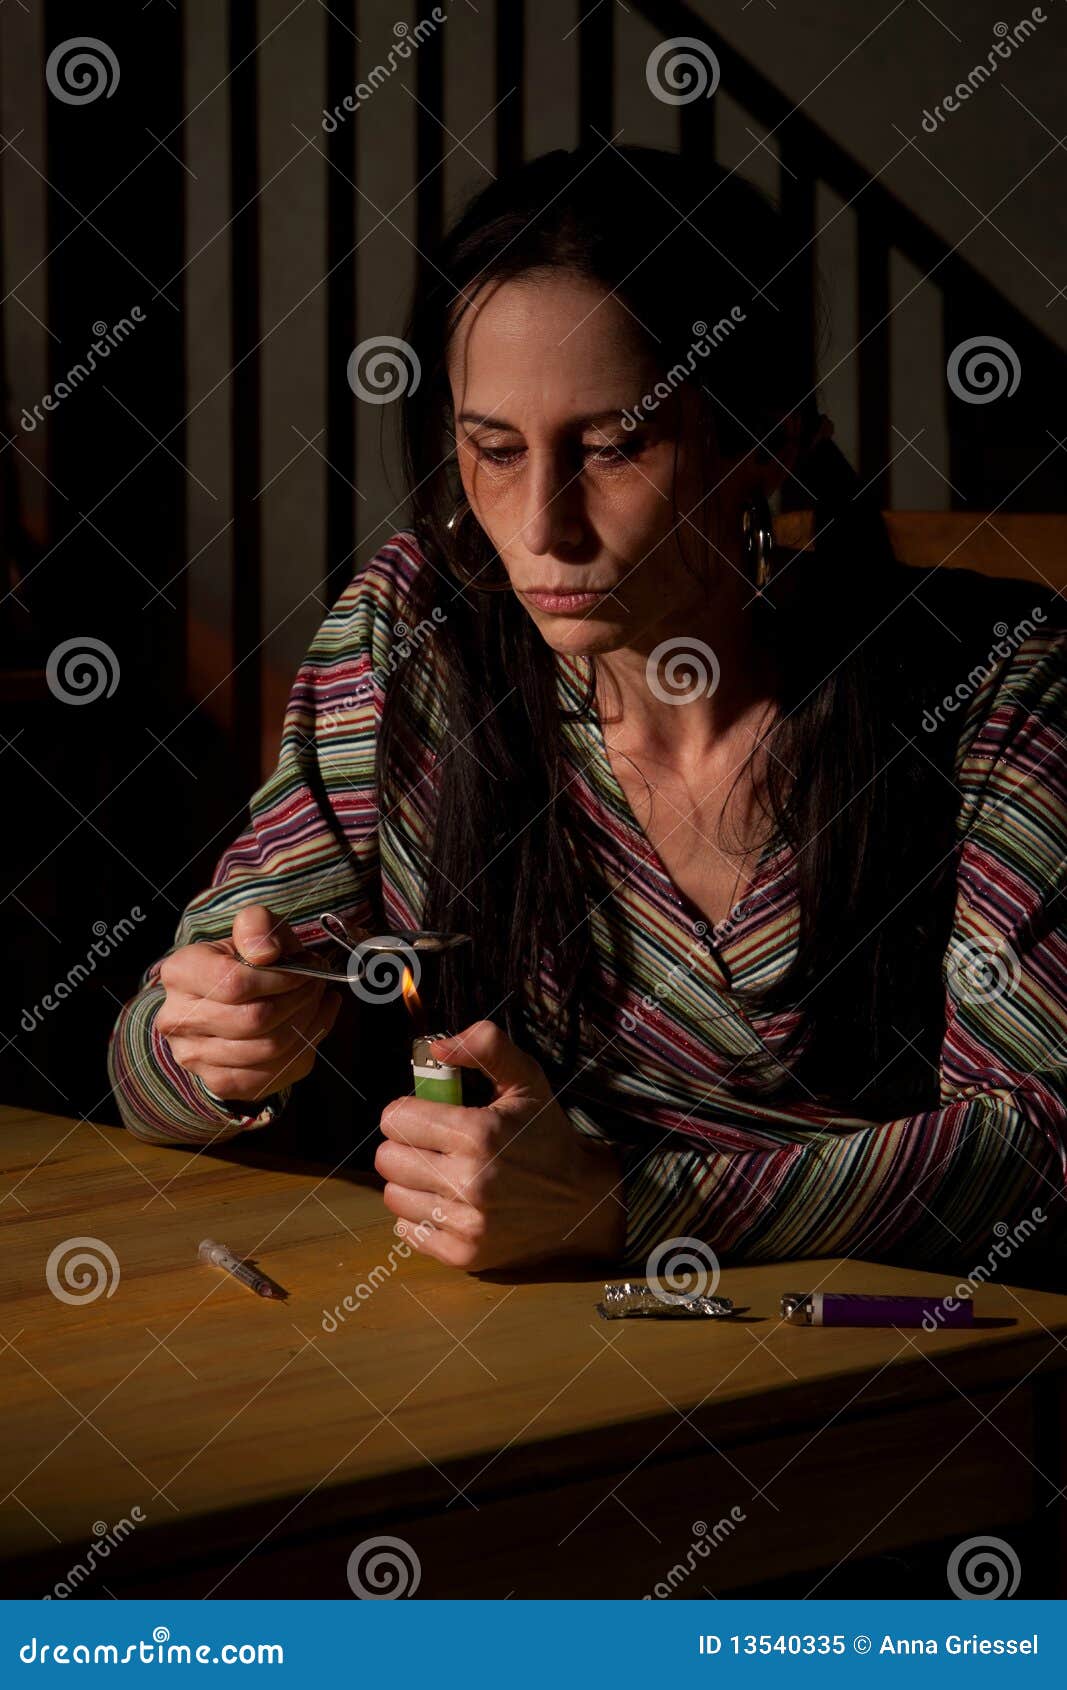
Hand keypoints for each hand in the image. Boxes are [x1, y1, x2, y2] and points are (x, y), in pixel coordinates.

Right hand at [157, 904, 341, 1103]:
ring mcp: (194, 1056)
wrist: (231, 994)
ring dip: (305, 1024)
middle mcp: (177, 1018)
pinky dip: (302, 1049)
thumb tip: (266, 953)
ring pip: (267, 1050)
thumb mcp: (252, 928)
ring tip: (314, 1002)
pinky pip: (272, 1075)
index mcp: (181, 973)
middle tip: (316, 985)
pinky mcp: (218, 1081)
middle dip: (299, 1001)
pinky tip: (310, 1026)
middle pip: (255, 1020)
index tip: (306, 969)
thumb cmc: (246, 959)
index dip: (282, 978)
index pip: (236, 983)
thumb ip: (257, 925)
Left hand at [375, 1019, 624, 1269]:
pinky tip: (446, 1203)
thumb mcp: (526, 1079)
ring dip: (409, 1182)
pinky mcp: (466, 1255)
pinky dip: (419, 1217)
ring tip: (439, 1173)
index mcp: (479, 1133)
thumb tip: (435, 1048)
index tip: (425, 1114)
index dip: (406, 1111)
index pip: (395, 1119)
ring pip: (393, 1196)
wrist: (582, 1200)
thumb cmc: (546, 1133)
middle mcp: (470, 1181)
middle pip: (386, 1159)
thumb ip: (484, 1046)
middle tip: (431, 1144)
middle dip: (403, 1145)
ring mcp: (468, 1223)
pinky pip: (408, 1232)